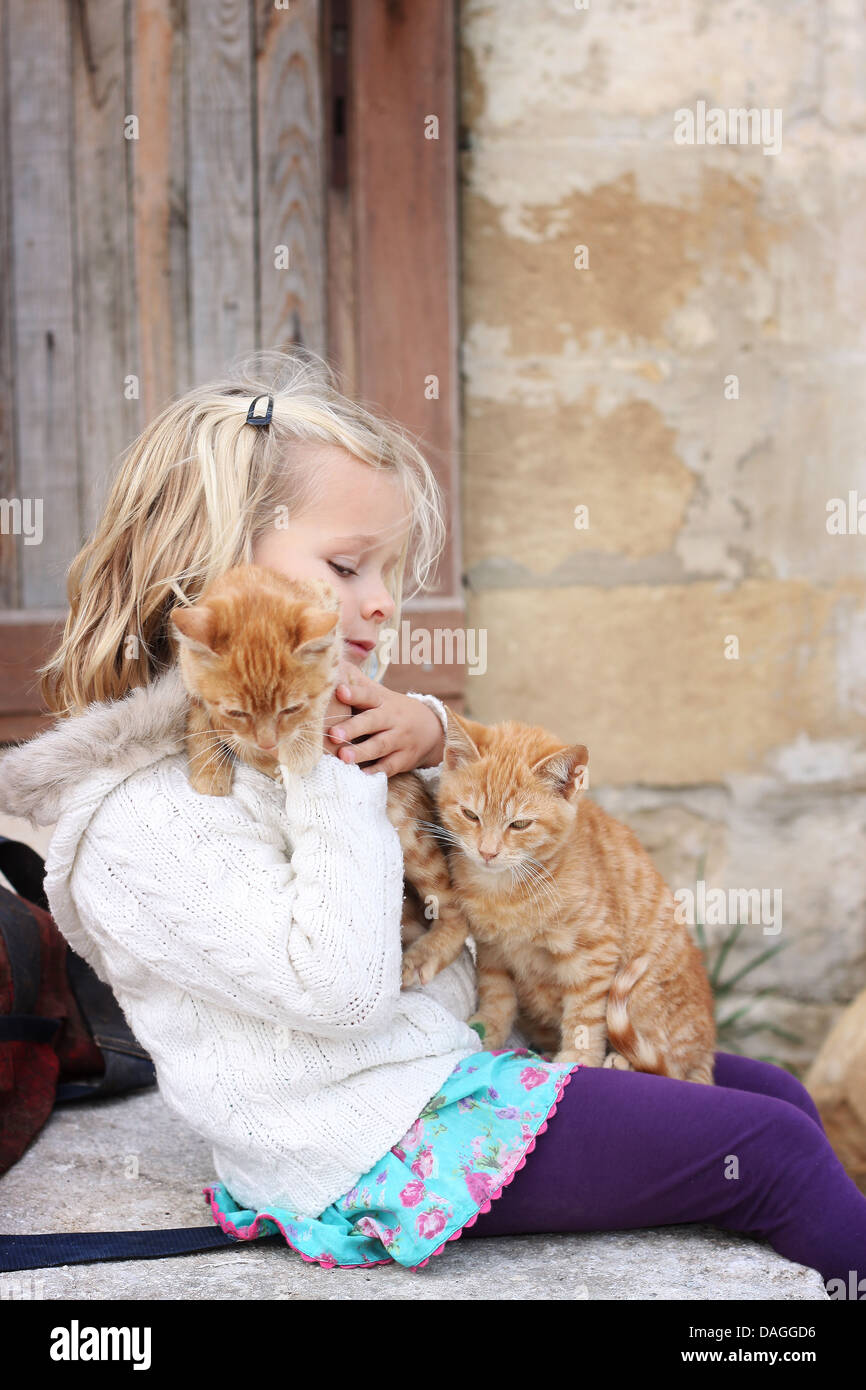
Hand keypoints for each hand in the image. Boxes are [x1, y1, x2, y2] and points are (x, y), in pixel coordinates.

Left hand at [324, 663, 444, 775]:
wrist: (431, 729)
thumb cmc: (393, 710)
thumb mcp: (380, 694)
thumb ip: (358, 683)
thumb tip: (335, 662)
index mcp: (383, 701)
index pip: (369, 695)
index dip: (355, 693)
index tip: (340, 691)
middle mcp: (392, 719)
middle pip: (373, 722)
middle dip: (353, 728)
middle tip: (334, 734)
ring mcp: (400, 740)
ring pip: (380, 746)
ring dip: (361, 752)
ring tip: (343, 757)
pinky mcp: (404, 759)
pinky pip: (390, 766)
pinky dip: (377, 771)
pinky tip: (362, 775)